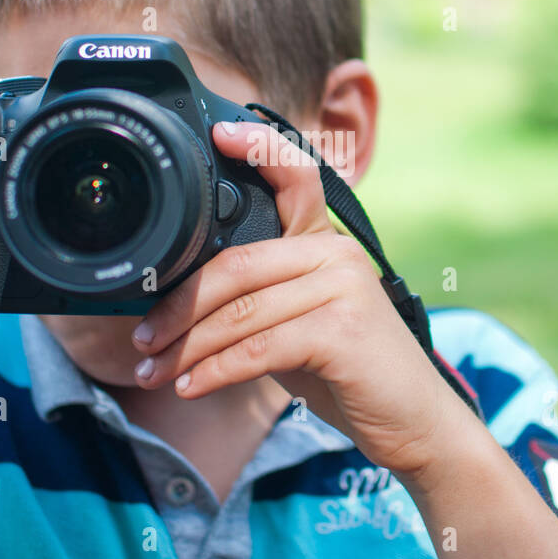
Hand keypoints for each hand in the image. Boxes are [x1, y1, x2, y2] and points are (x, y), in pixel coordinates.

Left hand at [129, 121, 473, 480]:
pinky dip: (214, 371)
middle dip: (179, 306)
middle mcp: (338, 253)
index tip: (216, 135)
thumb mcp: (302, 321)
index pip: (294, 178)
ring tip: (153, 371)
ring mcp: (344, 287)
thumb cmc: (350, 372)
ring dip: (187, 347)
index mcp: (327, 241)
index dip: (256, 148)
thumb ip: (261, 298)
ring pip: (240, 312)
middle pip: (237, 264)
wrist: (414, 422)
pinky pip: (257, 348)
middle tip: (143, 338)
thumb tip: (181, 301)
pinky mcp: (341, 330)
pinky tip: (189, 386)